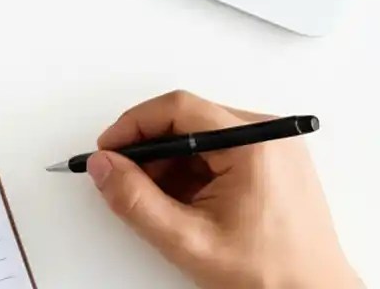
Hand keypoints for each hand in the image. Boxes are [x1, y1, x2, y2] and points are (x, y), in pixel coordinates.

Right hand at [88, 91, 360, 288]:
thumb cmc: (269, 275)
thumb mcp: (188, 240)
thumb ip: (137, 200)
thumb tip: (104, 167)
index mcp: (254, 144)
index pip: (179, 108)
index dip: (134, 125)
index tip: (109, 149)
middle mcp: (270, 136)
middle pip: (189, 120)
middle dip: (151, 150)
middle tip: (127, 182)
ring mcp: (275, 149)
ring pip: (202, 138)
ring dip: (171, 165)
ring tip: (163, 205)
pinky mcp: (274, 165)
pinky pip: (221, 154)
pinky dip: (194, 174)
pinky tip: (187, 206)